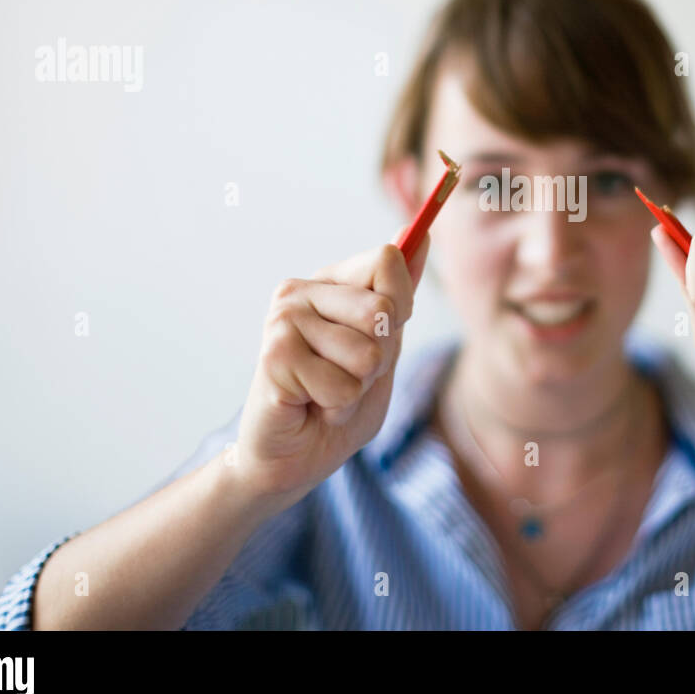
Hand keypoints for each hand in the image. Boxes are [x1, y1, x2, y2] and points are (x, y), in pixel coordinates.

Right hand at [234, 232, 429, 502]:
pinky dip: (336, 407)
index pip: (388, 260)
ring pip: (367, 354)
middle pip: (382, 309)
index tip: (377, 337)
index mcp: (330, 281)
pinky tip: (309, 406)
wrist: (292, 458)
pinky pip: (342, 386)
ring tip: (324, 393)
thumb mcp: (384, 347)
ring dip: (356, 388)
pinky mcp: (274, 355)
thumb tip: (420, 235)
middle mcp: (300, 290)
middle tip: (345, 376)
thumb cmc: (337, 404)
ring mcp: (283, 319)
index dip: (399, 308)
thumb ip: (399, 296)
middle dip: (379, 358)